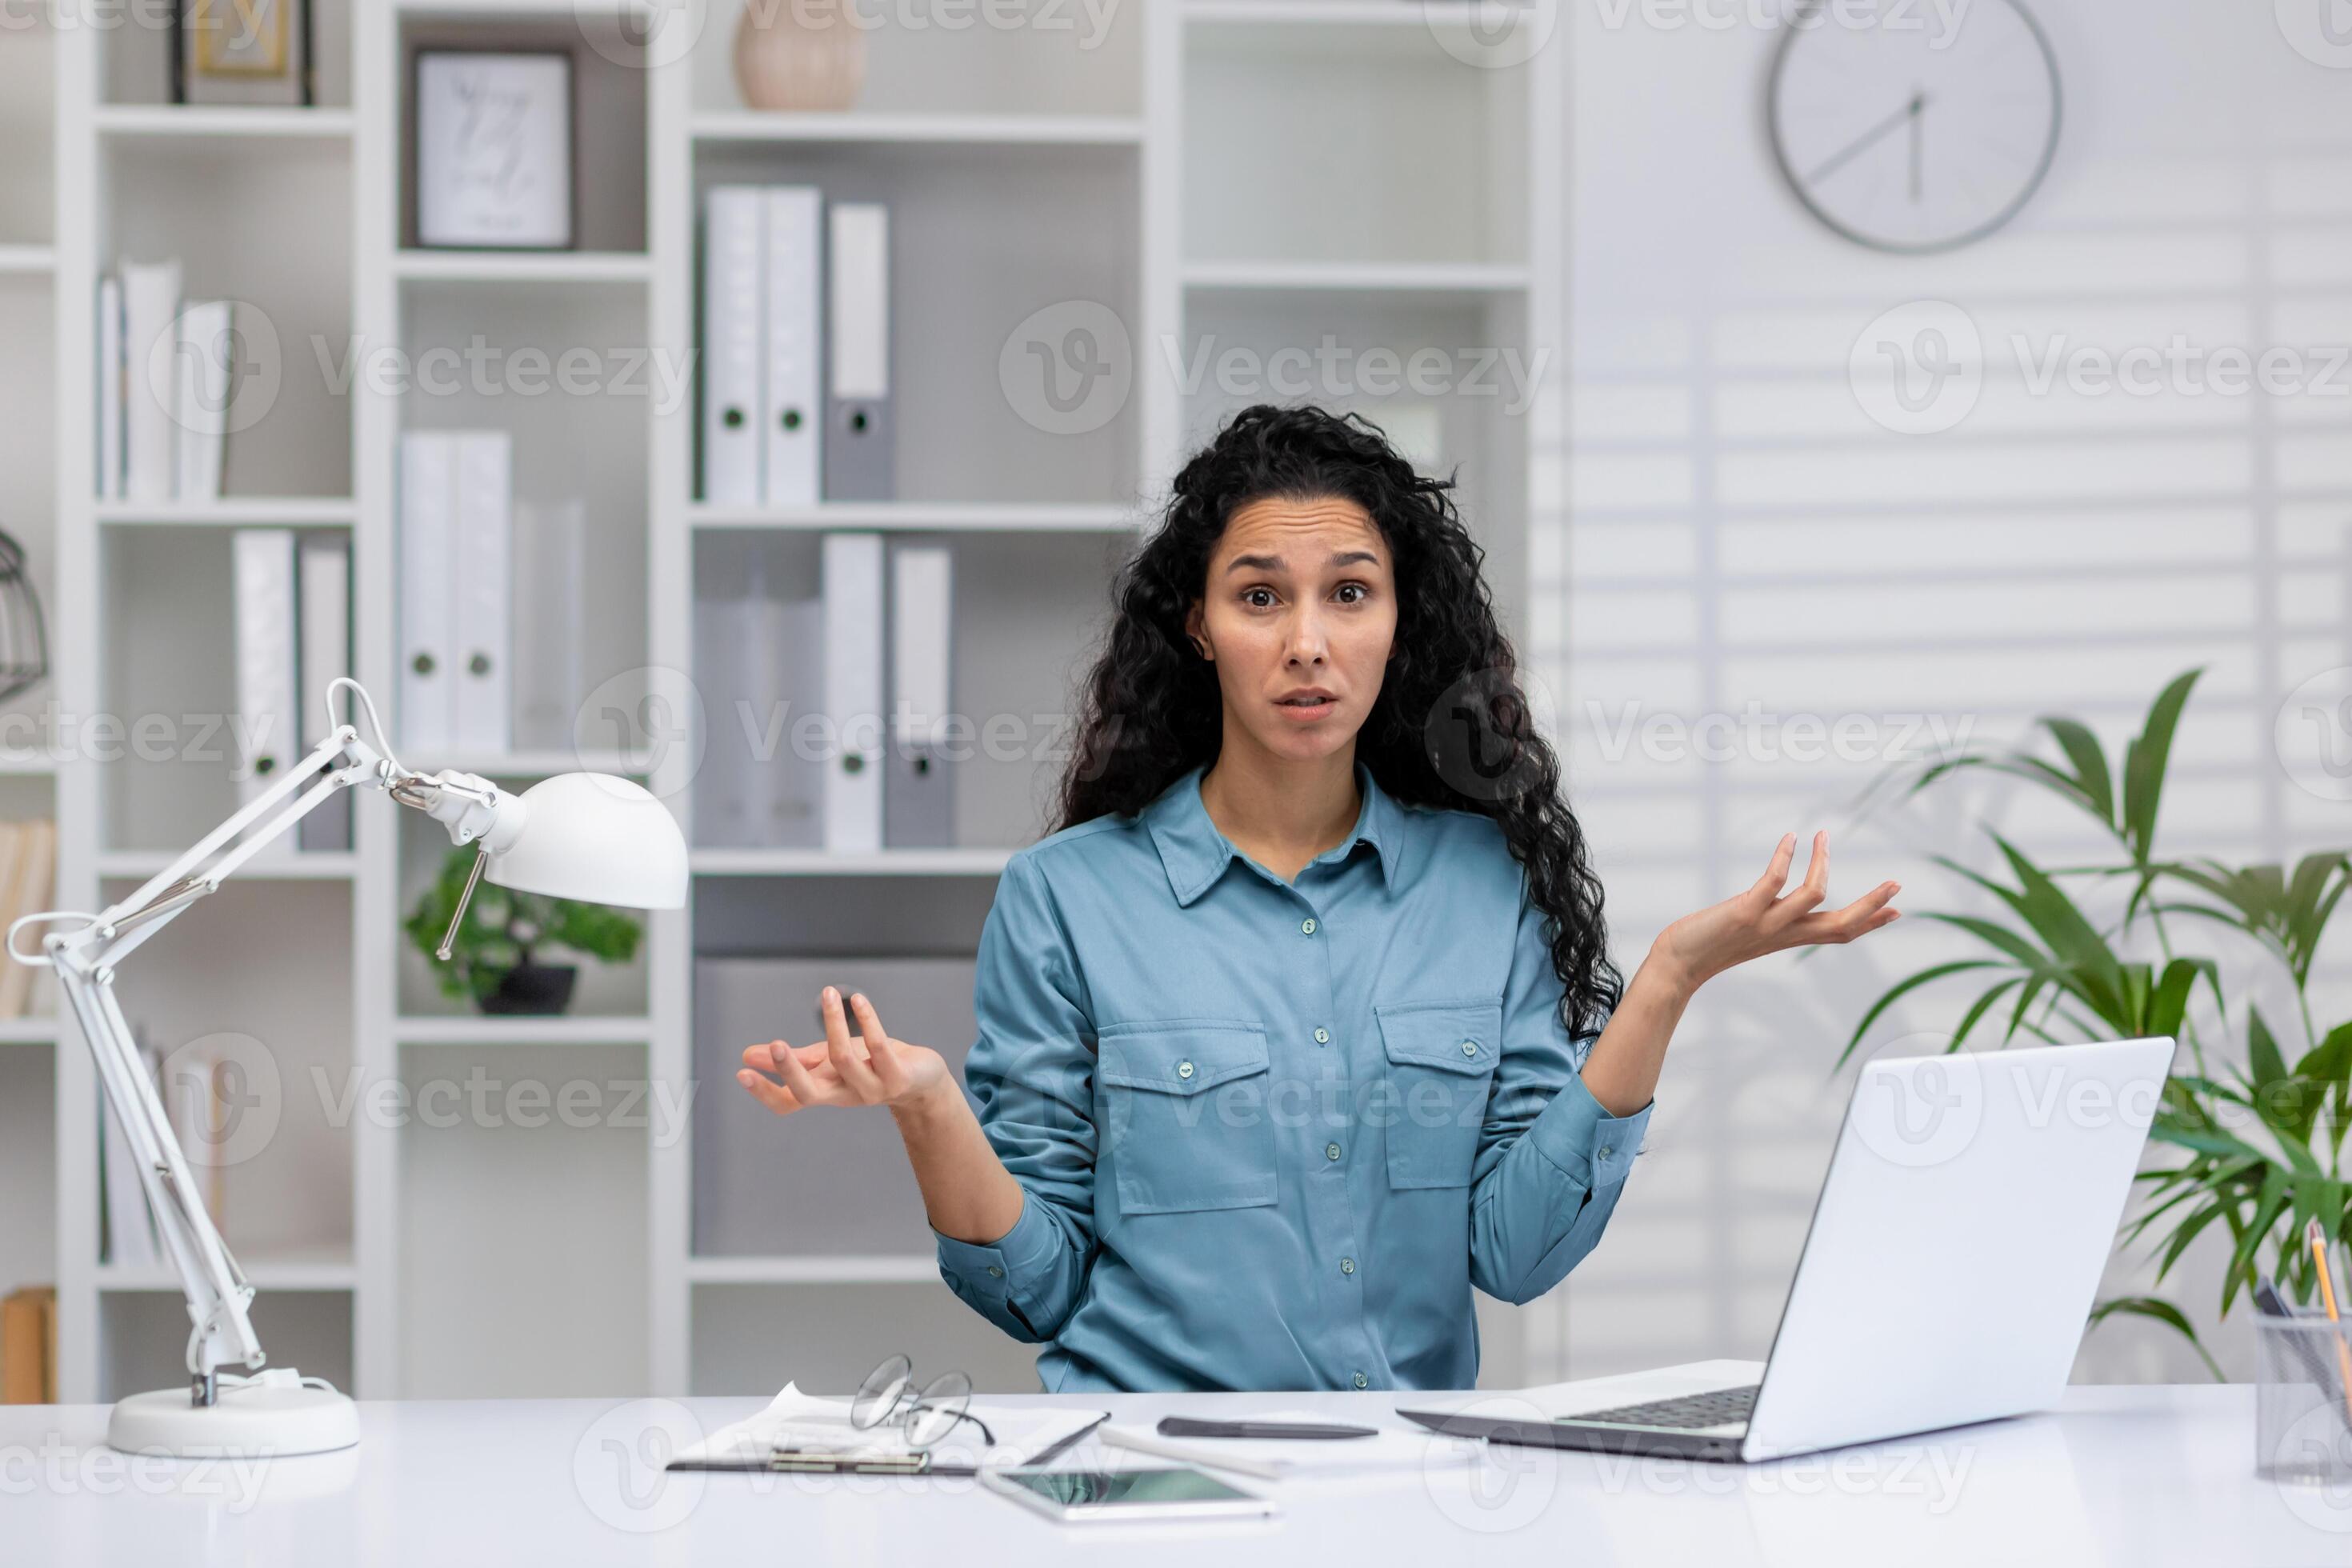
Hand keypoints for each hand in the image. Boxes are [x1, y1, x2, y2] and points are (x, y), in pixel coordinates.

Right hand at [735, 986, 952, 1115]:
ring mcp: (871, 1089)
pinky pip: (878, 1047)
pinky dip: (868, 1020)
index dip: (764, 1091)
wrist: (922, 1080)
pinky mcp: (897, 1077)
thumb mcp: (828, 1062)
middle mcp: (844, 1094)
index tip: (741, 1071)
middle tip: (773, 1045)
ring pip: (844, 1059)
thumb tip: (747, 1054)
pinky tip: (859, 1000)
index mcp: (823, 1092)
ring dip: (834, 1024)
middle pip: (809, 1092)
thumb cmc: (870, 1067)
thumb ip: (795, 1059)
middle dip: (790, 1070)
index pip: (787, 1102)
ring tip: (827, 994)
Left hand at [1651, 832, 1899, 996]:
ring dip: (1824, 863)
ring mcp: (1766, 924)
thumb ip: (1769, 919)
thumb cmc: (1707, 945)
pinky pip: (1774, 881)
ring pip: (1815, 896)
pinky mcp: (1745, 912)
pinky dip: (1785, 856)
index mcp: (1788, 938)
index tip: (1896, 911)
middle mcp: (1783, 933)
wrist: (1676, 965)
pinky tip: (1791, 838)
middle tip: (1897, 883)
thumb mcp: (1749, 933)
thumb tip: (1776, 903)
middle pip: (1842, 923)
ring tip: (1824, 836)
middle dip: (1872, 904)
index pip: (1839, 932)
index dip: (1870, 922)